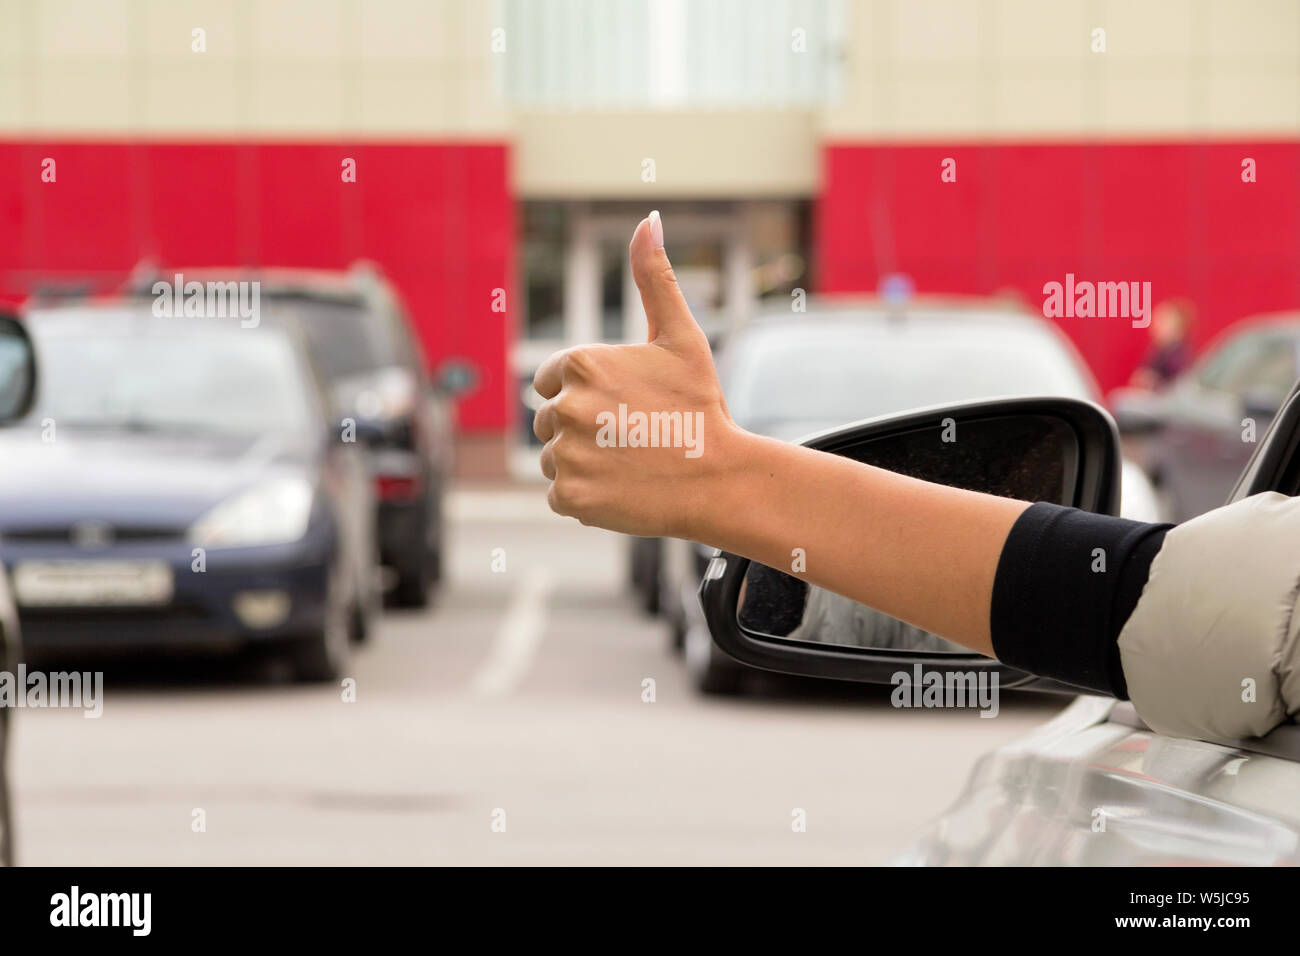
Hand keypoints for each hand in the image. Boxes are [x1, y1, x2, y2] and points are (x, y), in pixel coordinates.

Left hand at [533, 211, 743, 536]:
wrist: (720, 479)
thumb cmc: (699, 406)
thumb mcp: (679, 337)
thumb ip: (654, 278)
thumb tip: (648, 220)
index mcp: (581, 364)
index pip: (551, 380)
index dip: (586, 394)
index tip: (622, 407)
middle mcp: (564, 407)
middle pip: (548, 421)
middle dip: (581, 429)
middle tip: (630, 438)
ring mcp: (565, 454)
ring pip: (553, 458)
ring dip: (583, 464)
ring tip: (628, 464)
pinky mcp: (569, 496)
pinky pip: (559, 494)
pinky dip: (585, 496)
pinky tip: (622, 488)